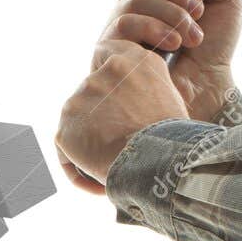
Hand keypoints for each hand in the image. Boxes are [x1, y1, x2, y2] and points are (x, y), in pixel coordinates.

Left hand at [57, 39, 188, 191]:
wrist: (160, 158)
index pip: (114, 55)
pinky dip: (79, 168)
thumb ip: (142, 90)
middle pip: (96, 94)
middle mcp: (105, 71)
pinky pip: (68, 149)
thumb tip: (126, 105)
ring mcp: (81, 96)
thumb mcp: (169, 97)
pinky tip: (100, 185)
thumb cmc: (176, 136)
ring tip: (115, 169)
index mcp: (135, 59)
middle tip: (126, 145)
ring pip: (81, 121)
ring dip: (92, 143)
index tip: (126, 101)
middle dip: (105, 118)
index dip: (116, 81)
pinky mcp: (66, 124)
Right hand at [100, 0, 241, 123]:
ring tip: (193, 37)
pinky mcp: (110, 50)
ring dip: (173, 15)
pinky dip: (156, 28)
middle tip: (199, 12)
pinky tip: (175, 45)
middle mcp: (131, 6)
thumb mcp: (229, 3)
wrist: (209, 87)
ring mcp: (118, 29)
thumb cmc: (215, 46)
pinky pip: (124, 23)